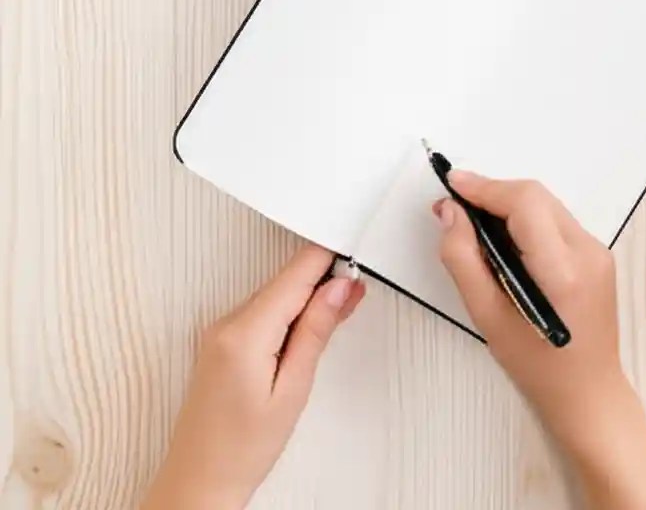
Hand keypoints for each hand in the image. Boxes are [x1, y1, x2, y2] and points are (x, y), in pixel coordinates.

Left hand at [142, 244, 366, 509]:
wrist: (200, 482)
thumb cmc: (242, 449)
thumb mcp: (293, 388)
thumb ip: (316, 331)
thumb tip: (338, 289)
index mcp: (244, 334)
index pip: (294, 275)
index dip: (328, 259)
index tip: (355, 254)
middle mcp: (224, 326)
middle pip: (284, 281)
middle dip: (323, 282)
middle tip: (355, 294)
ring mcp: (217, 333)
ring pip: (274, 296)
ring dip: (306, 300)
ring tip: (336, 316)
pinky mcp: (219, 343)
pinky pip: (261, 313)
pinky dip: (288, 316)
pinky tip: (305, 333)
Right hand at [436, 173, 645, 508]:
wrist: (587, 392)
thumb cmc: (537, 366)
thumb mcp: (487, 315)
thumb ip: (464, 259)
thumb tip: (450, 213)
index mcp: (563, 270)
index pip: (524, 203)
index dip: (485, 187)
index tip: (451, 184)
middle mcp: (588, 253)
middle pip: (537, 198)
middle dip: (493, 194)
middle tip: (454, 209)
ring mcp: (598, 253)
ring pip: (547, 207)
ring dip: (510, 207)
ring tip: (473, 226)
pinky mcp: (598, 257)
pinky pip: (557, 223)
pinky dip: (528, 222)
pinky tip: (504, 243)